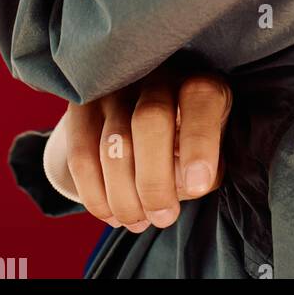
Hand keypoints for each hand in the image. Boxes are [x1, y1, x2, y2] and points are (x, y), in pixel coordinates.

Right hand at [54, 62, 232, 231]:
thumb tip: (187, 185)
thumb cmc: (190, 138)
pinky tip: (113, 214)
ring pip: (112, 144)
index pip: (200, 98)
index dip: (199, 143)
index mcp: (198, 79)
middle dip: (154, 180)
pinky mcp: (83, 106)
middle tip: (163, 217)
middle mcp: (155, 73)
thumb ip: (205, 165)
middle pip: (150, 119)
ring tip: (138, 221)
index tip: (197, 185)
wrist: (148, 114)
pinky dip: (96, 196)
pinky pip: (81, 157)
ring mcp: (116, 87)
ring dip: (125, 197)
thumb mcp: (212, 147)